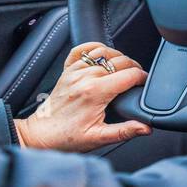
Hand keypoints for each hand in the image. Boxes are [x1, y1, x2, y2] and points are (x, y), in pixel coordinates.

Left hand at [15, 42, 152, 151]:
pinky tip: (103, 56)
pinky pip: (83, 49)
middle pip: (120, 61)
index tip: (145, 84)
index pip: (129, 75)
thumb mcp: (99, 138)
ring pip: (105, 52)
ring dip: (118, 57)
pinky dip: (95, 48)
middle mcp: (85, 77)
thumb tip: (145, 128)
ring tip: (124, 69)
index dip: (143, 78)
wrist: (41, 134)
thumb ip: (124, 131)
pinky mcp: (68, 70)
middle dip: (134, 67)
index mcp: (95, 92)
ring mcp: (75, 71)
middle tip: (137, 80)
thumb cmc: (66, 137)